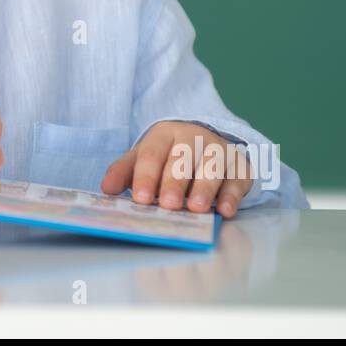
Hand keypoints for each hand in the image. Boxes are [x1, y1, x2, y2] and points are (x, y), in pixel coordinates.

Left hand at [100, 121, 252, 218]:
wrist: (205, 143)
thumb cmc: (168, 157)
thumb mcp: (143, 159)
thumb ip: (124, 173)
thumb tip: (107, 190)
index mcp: (164, 135)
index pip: (152, 154)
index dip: (145, 176)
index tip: (139, 198)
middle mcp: (193, 138)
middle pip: (182, 160)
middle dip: (174, 183)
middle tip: (168, 205)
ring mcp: (218, 150)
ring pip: (211, 168)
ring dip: (203, 189)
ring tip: (196, 209)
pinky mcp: (238, 166)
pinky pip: (236, 179)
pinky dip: (231, 196)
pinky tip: (225, 211)